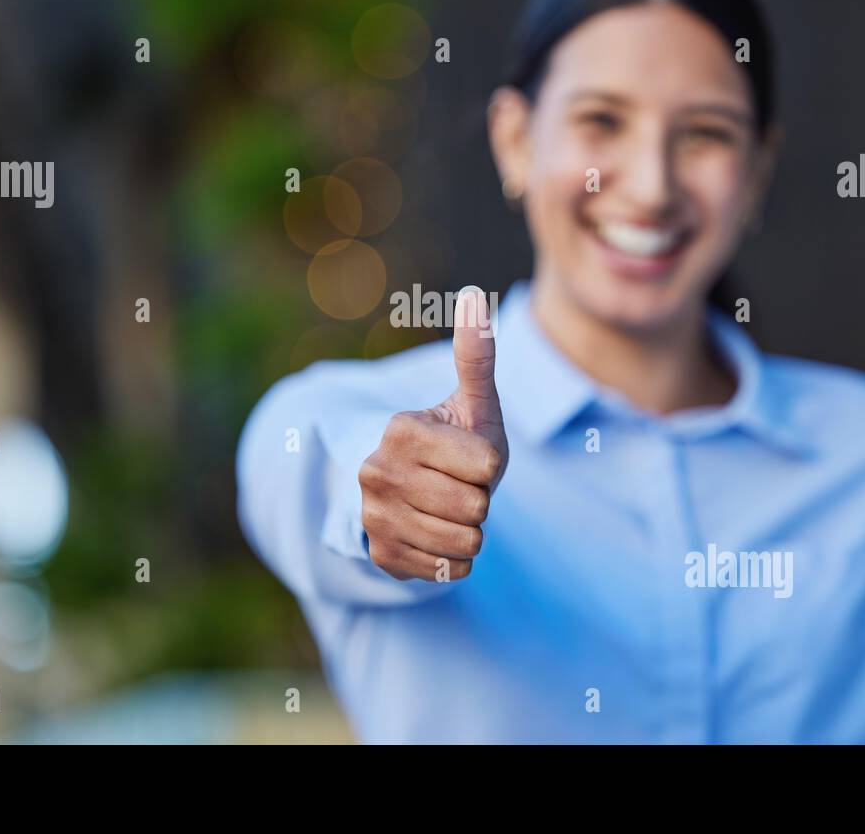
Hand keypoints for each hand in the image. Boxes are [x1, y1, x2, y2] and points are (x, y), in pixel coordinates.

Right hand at [358, 287, 507, 581]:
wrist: (405, 490)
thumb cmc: (451, 440)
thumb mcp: (470, 401)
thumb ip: (476, 354)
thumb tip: (474, 295)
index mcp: (401, 429)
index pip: (488, 464)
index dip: (489, 463)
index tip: (465, 455)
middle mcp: (377, 473)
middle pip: (477, 506)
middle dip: (480, 499)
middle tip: (457, 484)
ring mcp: (374, 517)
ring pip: (467, 541)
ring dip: (470, 529)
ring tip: (448, 508)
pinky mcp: (381, 556)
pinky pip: (451, 569)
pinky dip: (455, 557)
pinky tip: (436, 534)